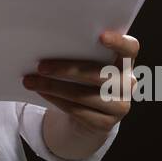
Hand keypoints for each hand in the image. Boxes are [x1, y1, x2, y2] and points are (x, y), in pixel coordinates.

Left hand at [22, 29, 138, 150]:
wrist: (92, 114)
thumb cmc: (86, 78)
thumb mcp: (88, 63)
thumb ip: (80, 52)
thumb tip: (46, 43)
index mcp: (125, 62)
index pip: (130, 48)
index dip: (119, 42)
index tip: (101, 36)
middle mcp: (128, 84)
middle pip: (100, 75)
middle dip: (66, 70)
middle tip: (40, 66)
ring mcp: (120, 106)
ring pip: (84, 95)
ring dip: (53, 87)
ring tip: (31, 81)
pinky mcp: (106, 124)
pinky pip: (78, 111)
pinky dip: (56, 101)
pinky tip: (42, 92)